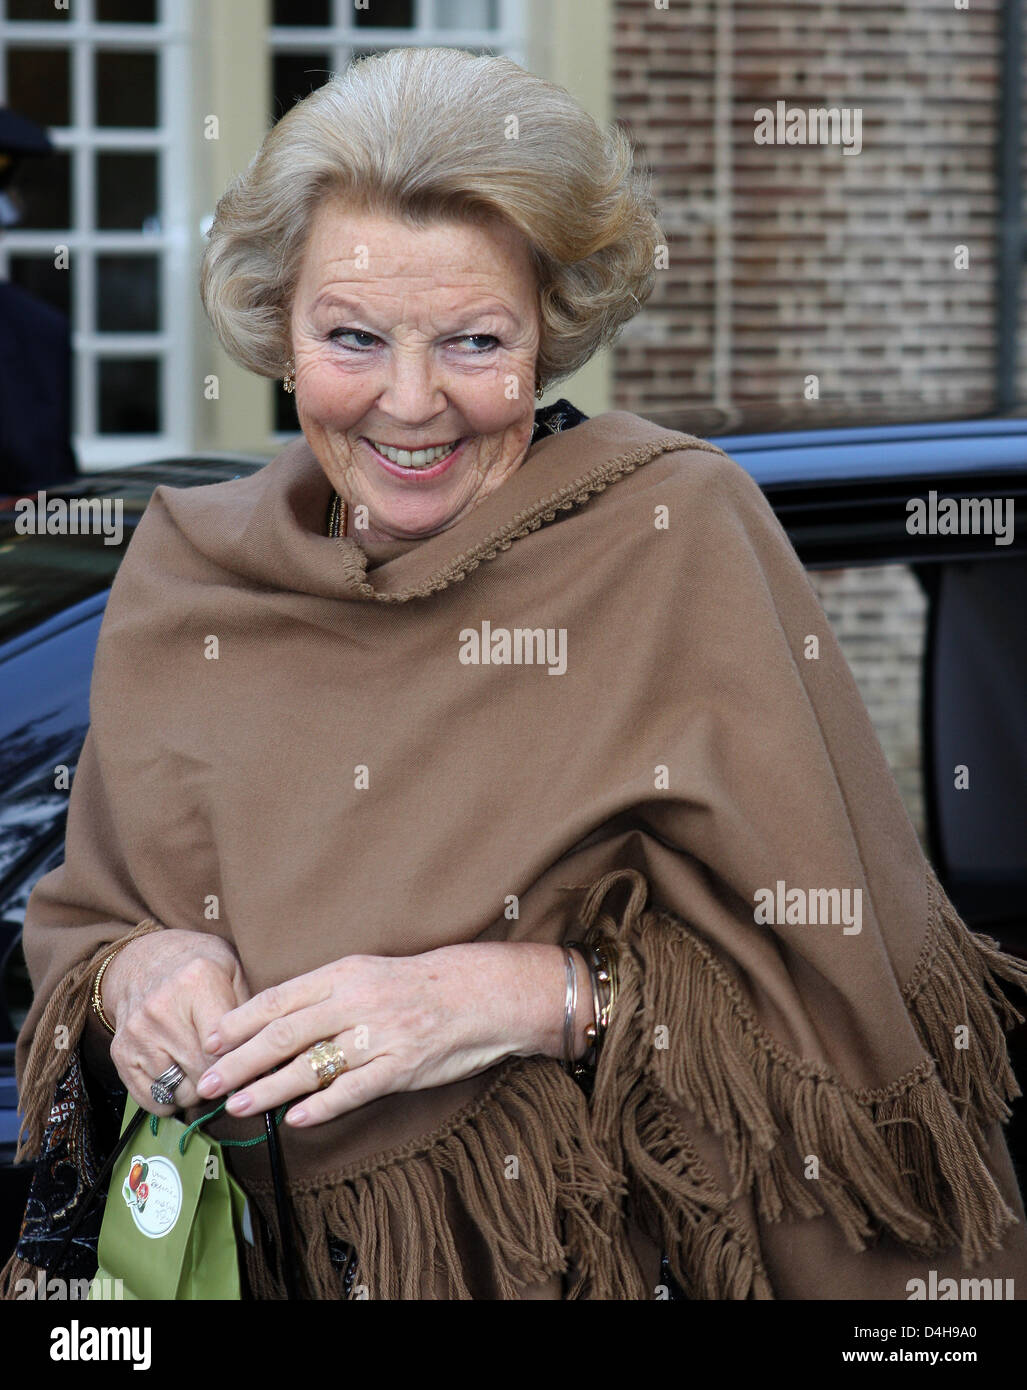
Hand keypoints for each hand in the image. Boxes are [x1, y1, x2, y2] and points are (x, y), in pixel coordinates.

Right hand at [102, 929, 250, 1114]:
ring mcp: (138, 1032)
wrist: (145, 961)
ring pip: (178, 1092)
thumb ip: (250, 1013)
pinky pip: (150, 1099)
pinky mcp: (120, 1052)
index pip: (224, 1048)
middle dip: (223, 1083)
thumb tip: (268, 1059)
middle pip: (202, 1074)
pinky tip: (181, 1079)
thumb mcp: (233, 972)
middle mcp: (161, 1009)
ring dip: (197, 1092)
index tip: (251, 1069)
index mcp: (197, 983)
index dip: (242, 1066)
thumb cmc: (199, 970)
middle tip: (232, 1074)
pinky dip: (171, 1099)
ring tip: (205, 1073)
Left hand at [195, 941, 581, 1127]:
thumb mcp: (367, 973)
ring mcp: (380, 1034)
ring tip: (240, 1105)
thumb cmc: (419, 985)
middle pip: (286, 1034)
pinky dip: (324, 1104)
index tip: (211, 1042)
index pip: (280, 999)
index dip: (242, 1022)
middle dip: (241, 1060)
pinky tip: (297, 1119)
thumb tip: (272, 1021)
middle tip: (208, 1082)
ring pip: (314, 1064)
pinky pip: (356, 1088)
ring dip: (271, 1087)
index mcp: (344, 974)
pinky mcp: (403, 1065)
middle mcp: (357, 1001)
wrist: (480, 993)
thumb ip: (324, 995)